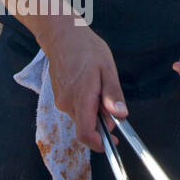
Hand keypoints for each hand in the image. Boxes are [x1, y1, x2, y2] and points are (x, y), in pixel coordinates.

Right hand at [45, 25, 126, 152]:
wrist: (61, 35)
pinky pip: (75, 108)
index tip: (113, 142)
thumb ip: (113, 94)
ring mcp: (61, 100)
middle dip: (101, 124)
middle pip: (85, 127)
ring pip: (81, 117)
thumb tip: (121, 116)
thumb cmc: (86, 49)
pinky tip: (90, 86)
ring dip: (94, 113)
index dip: (99, 144)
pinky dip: (86, 105)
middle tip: (112, 105)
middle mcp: (67, 103)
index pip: (85, 134)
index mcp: (81, 98)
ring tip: (100, 88)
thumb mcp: (107, 69)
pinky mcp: (59, 96)